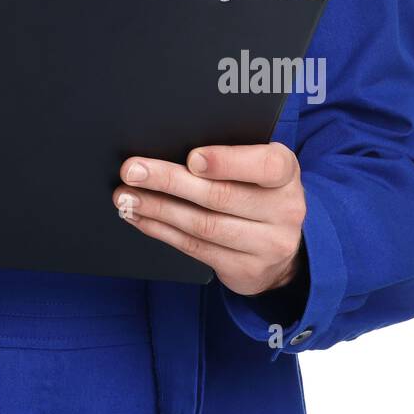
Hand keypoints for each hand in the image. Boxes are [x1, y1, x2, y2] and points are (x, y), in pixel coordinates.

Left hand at [112, 143, 305, 296]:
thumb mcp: (255, 166)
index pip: (266, 165)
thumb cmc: (257, 189)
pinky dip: (162, 230)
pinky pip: (196, 248)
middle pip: (220, 195)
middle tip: (133, 170)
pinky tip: (141, 217)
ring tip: (126, 196)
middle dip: (169, 180)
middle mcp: (284, 210)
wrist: (281, 244)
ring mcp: (268, 244)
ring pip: (203, 225)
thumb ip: (228, 154)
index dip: (227, 161)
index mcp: (286, 173)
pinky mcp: (246, 270)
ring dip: (158, 208)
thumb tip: (169, 144)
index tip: (192, 158)